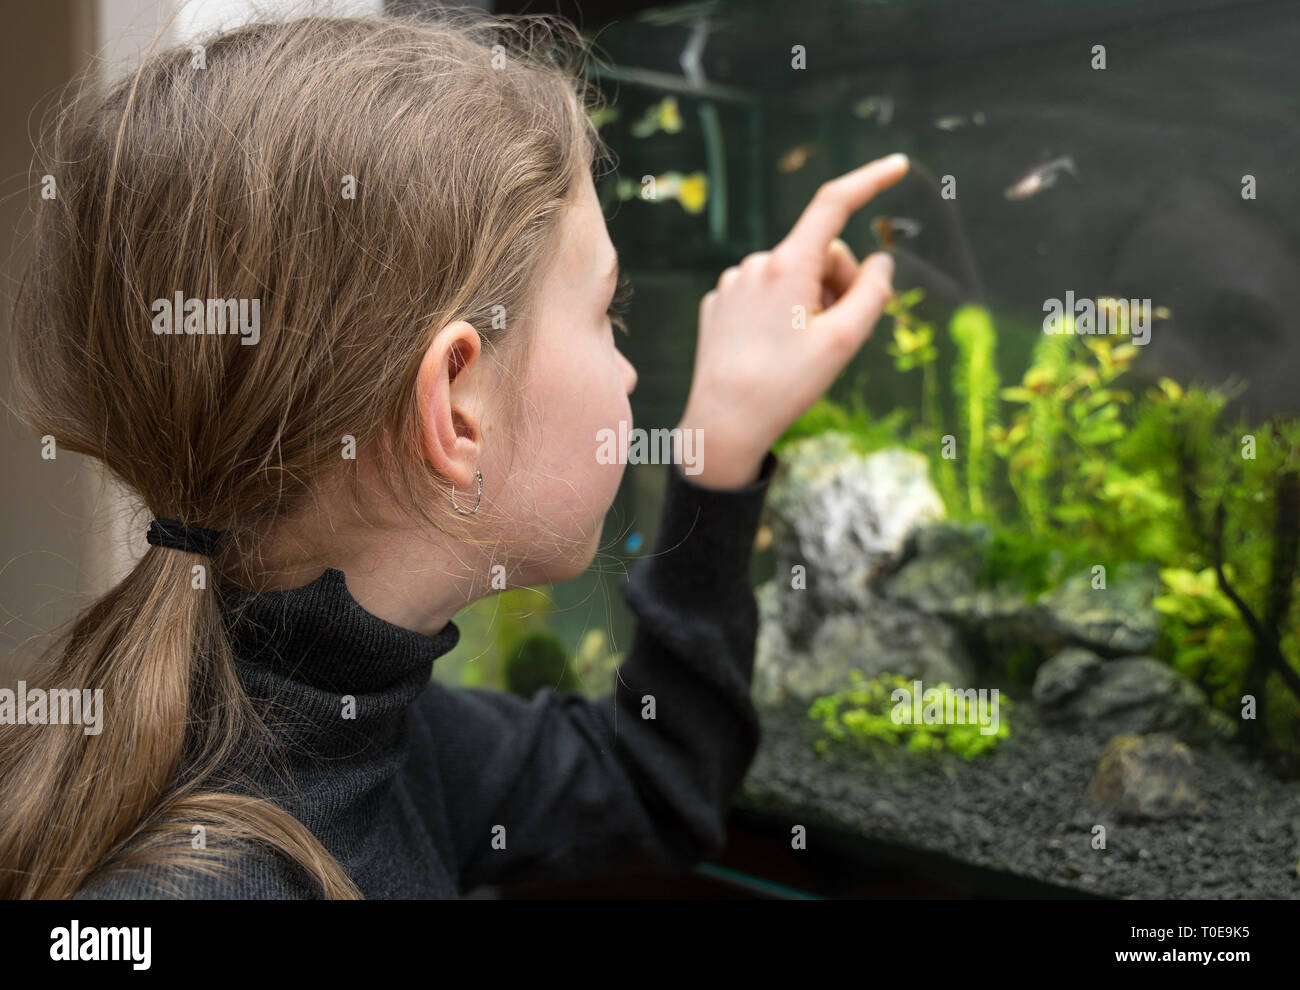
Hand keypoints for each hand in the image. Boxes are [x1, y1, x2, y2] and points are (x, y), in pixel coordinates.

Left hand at [676, 153, 908, 488]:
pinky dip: (779, 314)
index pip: (834, 204)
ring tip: (800, 350)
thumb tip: (879, 258)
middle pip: (820, 254)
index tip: (896, 165)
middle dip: (838, 283)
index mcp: (788, 265)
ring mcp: (732, 284)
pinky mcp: (718, 305)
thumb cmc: (786, 384)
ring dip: (807, 303)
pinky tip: (772, 351)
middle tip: (838, 331)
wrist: (723, 424)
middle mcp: (755, 264)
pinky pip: (763, 296)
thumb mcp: (845, 340)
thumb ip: (873, 291)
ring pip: (791, 278)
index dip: (869, 181)